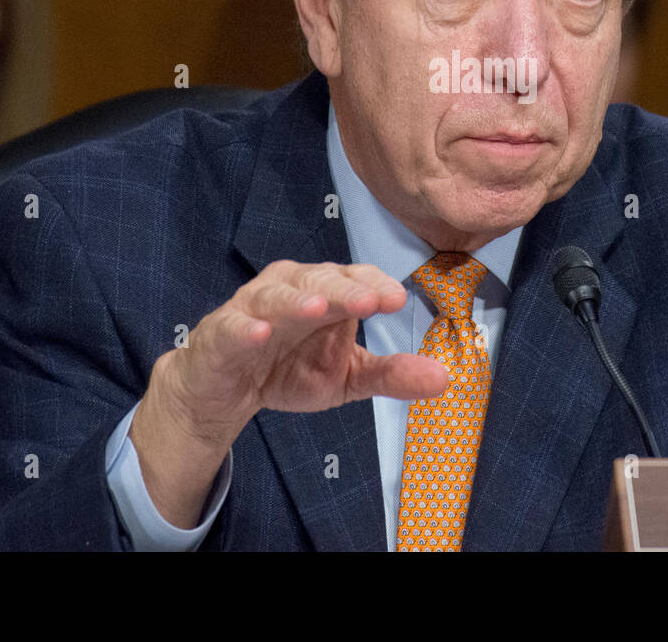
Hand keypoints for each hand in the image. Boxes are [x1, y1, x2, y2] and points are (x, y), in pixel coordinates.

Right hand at [130, 260, 447, 526]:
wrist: (227, 390)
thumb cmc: (289, 369)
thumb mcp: (347, 378)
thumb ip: (391, 375)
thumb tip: (444, 378)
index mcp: (328, 292)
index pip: (356, 278)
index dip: (375, 285)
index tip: (396, 300)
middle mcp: (293, 289)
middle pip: (321, 280)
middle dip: (345, 289)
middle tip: (369, 300)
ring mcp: (255, 307)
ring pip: (278, 295)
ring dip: (298, 300)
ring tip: (319, 308)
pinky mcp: (223, 332)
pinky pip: (235, 325)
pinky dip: (246, 327)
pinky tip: (260, 333)